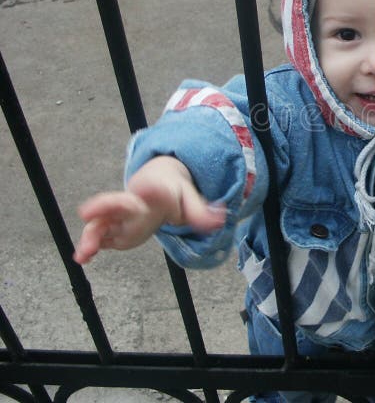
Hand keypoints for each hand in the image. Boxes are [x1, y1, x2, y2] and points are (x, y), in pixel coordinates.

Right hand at [73, 156, 224, 264]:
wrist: (156, 186)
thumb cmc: (172, 193)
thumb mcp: (191, 199)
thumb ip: (202, 212)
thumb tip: (220, 219)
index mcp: (155, 192)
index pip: (153, 190)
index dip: (150, 189)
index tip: (146, 188)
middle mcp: (134, 203)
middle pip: (118, 203)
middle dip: (104, 206)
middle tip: (88, 211)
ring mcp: (121, 217)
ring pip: (102, 223)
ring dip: (91, 236)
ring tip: (83, 254)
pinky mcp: (115, 230)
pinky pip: (99, 237)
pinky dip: (90, 246)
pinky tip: (82, 259)